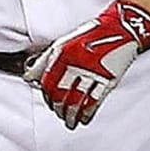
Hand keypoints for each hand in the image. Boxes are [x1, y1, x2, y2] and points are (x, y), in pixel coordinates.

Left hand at [22, 0, 149, 128]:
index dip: (46, 95)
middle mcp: (77, 65)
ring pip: (77, 101)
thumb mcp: (63, 43)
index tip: (47, 101)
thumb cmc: (91, 35)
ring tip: (68, 121)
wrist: (120, 29)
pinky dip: (87, 113)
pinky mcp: (109, 80)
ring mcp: (93, 73)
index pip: (48, 82)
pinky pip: (95, 102)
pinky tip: (83, 118)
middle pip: (62, 94)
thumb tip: (29, 77)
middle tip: (57, 112)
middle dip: (58, 107)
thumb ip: (44, 61)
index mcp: (63, 54)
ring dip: (70, 115)